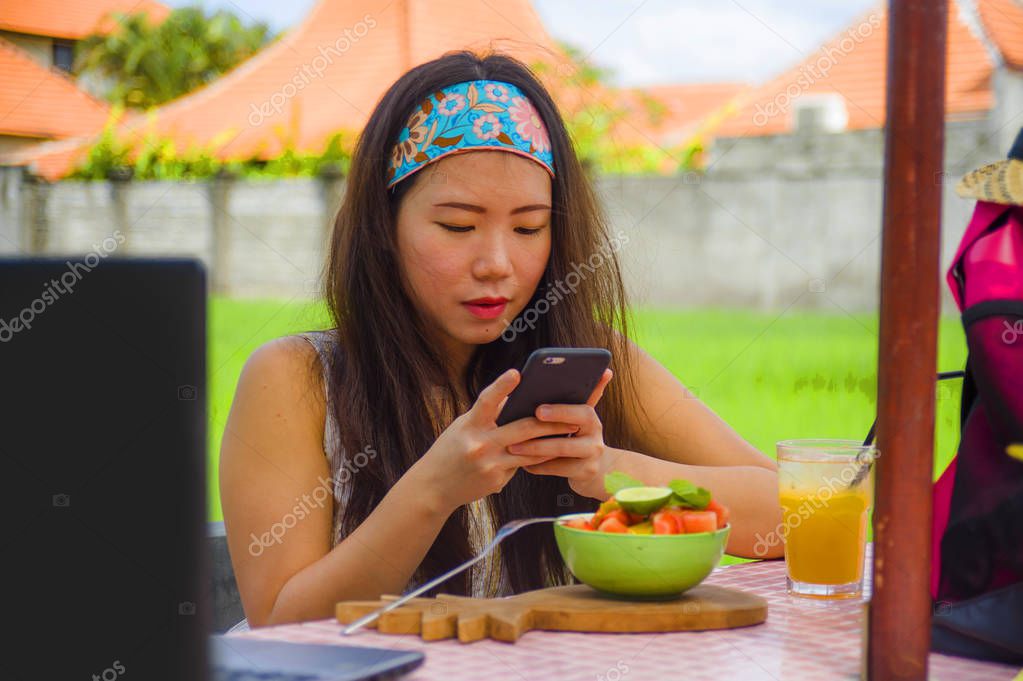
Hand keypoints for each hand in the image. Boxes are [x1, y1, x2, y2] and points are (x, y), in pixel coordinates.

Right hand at [410, 369, 581, 513]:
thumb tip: (516, 399)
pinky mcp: (497, 481)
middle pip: (522, 429)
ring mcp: (490, 465)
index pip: (486, 401)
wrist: (434, 488)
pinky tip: (550, 452)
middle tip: (573, 416)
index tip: (517, 373)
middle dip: (550, 423)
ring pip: (529, 451)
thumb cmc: (450, 451)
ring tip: (570, 434)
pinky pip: (521, 466)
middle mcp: (480, 444)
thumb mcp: (463, 427)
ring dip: (551, 442)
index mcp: (469, 426)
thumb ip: (488, 414)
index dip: (502, 386)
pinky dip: (535, 457)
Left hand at [506, 369, 613, 497]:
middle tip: (517, 433)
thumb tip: (600, 371)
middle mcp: (595, 439)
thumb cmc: (580, 435)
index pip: (581, 412)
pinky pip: (556, 470)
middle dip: (540, 436)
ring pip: (560, 454)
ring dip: (534, 451)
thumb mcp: (581, 417)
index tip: (538, 411)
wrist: (600, 466)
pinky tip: (521, 461)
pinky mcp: (584, 474)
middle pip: (567, 439)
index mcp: (591, 420)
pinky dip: (537, 465)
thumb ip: (579, 397)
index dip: (560, 412)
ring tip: (513, 447)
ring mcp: (591, 459)